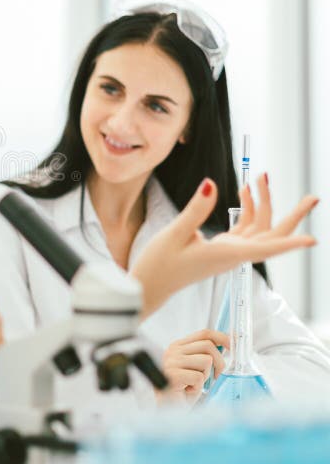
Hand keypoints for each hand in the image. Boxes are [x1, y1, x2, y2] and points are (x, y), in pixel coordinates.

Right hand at [132, 176, 317, 315]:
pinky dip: (249, 210)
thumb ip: (196, 209)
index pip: (266, 248)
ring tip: (262, 178)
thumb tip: (212, 184)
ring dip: (264, 204)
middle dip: (293, 216)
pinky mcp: (222, 249)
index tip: (312, 240)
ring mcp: (229, 252)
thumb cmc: (159, 265)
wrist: (150, 285)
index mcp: (226, 255)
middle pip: (272, 236)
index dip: (290, 243)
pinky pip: (245, 229)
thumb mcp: (175, 234)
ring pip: (260, 229)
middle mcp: (233, 255)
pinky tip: (244, 194)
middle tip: (313, 198)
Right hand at [158, 329, 228, 403]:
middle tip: (214, 377)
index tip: (233, 346)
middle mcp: (173, 350)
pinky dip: (198, 387)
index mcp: (179, 346)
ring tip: (195, 384)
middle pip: (208, 346)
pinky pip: (199, 377)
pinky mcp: (172, 375)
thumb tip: (231, 339)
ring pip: (206, 361)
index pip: (204, 334)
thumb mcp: (198, 368)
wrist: (170, 410)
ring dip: (206, 376)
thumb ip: (208, 354)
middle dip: (219, 363)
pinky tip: (188, 390)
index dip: (222, 338)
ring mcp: (171, 361)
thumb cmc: (185, 390)